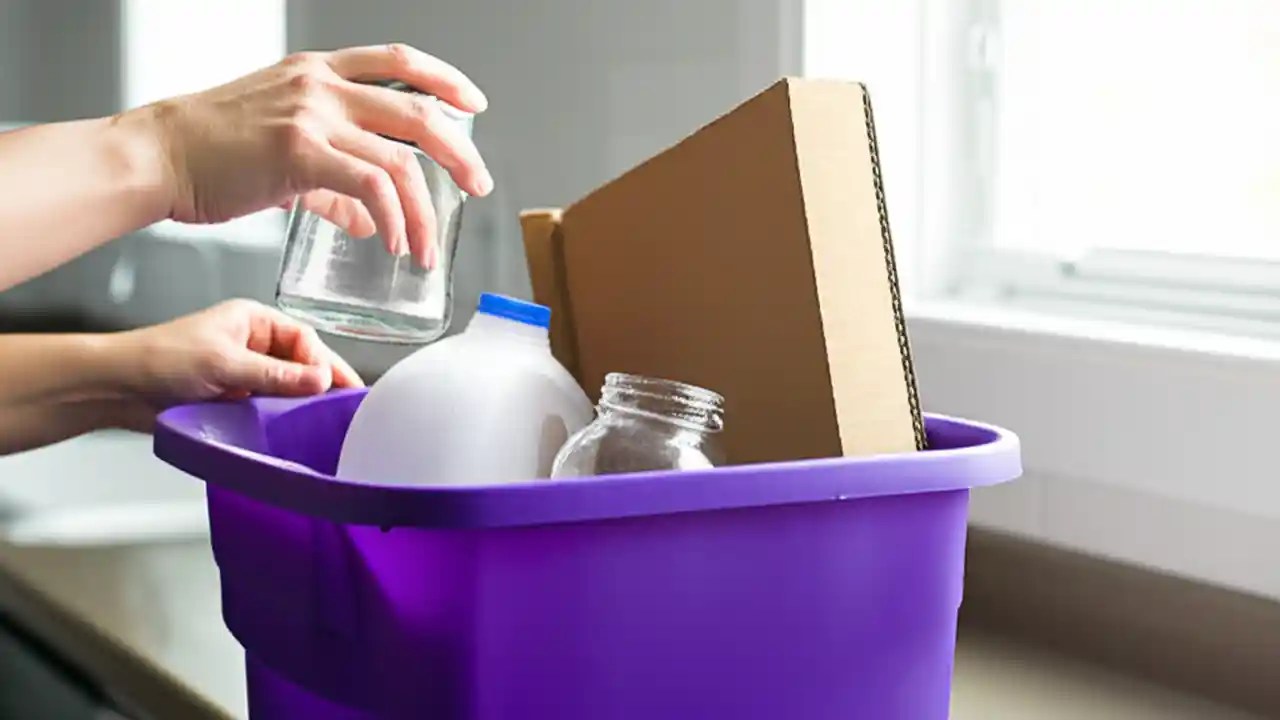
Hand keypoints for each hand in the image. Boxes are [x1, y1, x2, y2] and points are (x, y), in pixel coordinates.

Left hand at [108, 300, 362, 430]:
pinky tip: (296, 429)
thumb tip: (321, 380)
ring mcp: (246, 373)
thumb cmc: (163, 359)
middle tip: (345, 406)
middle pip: (302, 363)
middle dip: (321, 382)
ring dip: (302, 402)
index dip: (323, 362)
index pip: (304, 339)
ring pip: (288, 387)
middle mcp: (254, 344)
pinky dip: (283, 417)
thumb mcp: (225, 363)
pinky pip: (270, 407)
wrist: (118, 388)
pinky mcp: (236, 399)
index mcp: (254, 321)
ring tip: (326, 420)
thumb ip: (276, 374)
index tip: (335, 387)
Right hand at [141, 44, 491, 267]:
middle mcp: (321, 85)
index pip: (398, 59)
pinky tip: (393, 242)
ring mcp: (312, 115)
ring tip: (428, 244)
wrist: (158, 155)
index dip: (445, 79)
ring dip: (426, 208)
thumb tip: (370, 219)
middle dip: (460, 152)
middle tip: (478, 185)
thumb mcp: (282, 150)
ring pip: (400, 158)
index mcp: (319, 71)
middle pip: (418, 110)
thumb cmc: (211, 152)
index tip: (474, 103)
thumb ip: (332, 183)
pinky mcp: (298, 152)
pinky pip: (369, 185)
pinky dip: (393, 218)